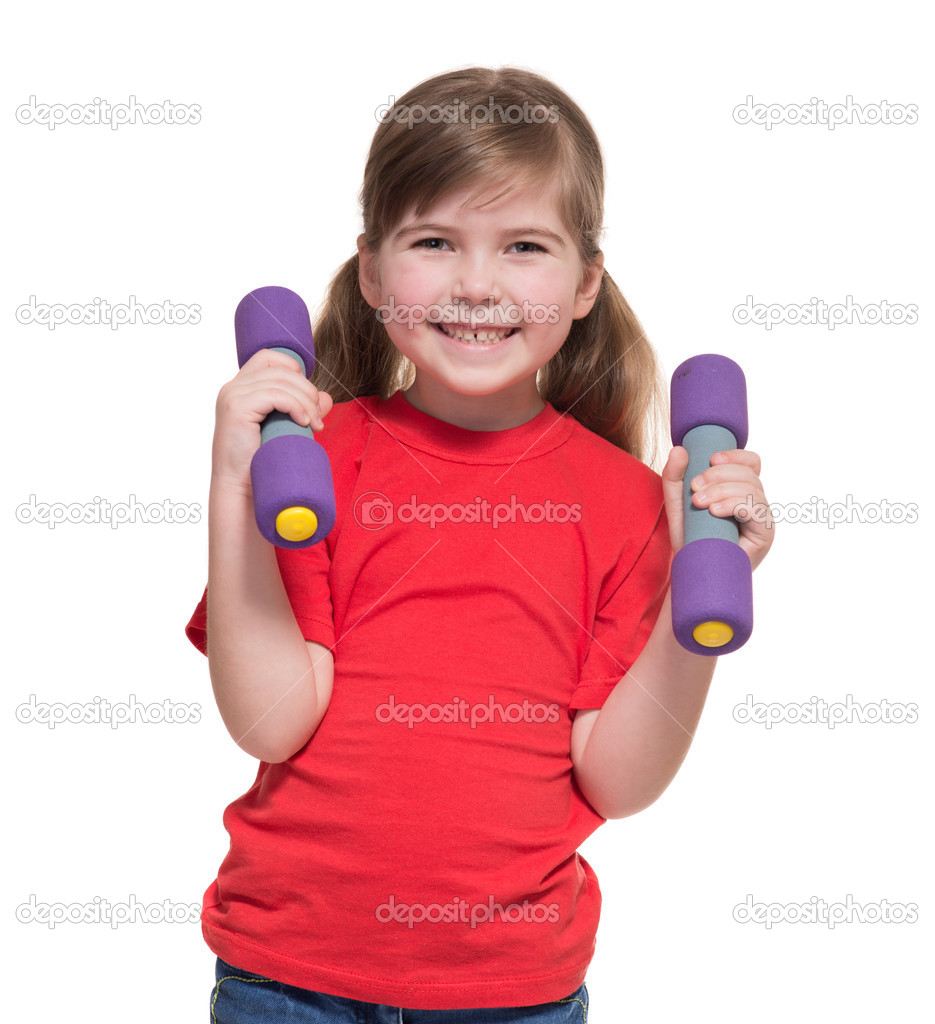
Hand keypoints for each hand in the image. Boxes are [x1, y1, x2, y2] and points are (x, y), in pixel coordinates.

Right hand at [211, 348, 332, 493]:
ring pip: (281, 382)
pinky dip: (296, 406)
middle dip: (307, 390)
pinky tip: (304, 423)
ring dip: (306, 401)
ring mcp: (232, 396)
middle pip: (280, 369)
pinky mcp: (236, 408)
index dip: (293, 369)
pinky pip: (275, 395)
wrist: (242, 488)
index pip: (269, 357)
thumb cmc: (261, 461)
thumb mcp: (287, 428)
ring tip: (314, 425)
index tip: (308, 397)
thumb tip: (327, 397)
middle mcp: (233, 388)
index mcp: (241, 388)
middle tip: (318, 417)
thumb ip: (304, 408)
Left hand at [661, 447, 772, 571]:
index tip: (710, 459)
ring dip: (722, 490)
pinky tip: (715, 511)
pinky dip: (734, 505)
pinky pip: (757, 510)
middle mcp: (756, 502)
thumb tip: (679, 449)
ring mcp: (762, 519)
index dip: (734, 455)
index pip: (751, 462)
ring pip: (752, 489)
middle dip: (719, 475)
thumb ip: (674, 476)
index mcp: (741, 490)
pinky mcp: (764, 535)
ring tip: (699, 502)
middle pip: (749, 473)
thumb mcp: (677, 502)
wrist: (691, 569)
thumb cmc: (689, 537)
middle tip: (694, 488)